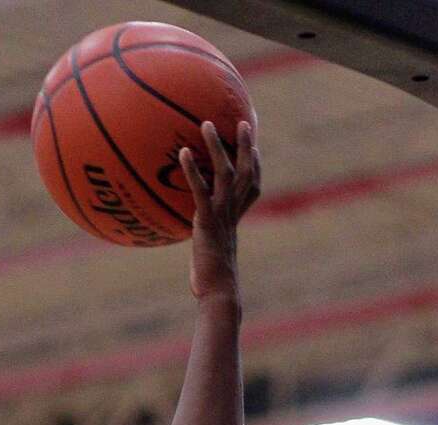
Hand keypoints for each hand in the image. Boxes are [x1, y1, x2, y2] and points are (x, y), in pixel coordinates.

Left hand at [180, 120, 259, 300]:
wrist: (217, 290)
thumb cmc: (211, 278)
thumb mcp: (209, 251)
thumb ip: (204, 237)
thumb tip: (189, 234)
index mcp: (236, 216)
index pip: (252, 185)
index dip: (255, 163)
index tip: (253, 144)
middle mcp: (233, 211)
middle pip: (246, 170)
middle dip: (246, 145)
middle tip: (243, 121)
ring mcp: (222, 214)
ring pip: (225, 172)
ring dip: (217, 146)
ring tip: (206, 124)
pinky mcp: (207, 221)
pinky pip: (200, 190)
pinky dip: (193, 170)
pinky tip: (182, 154)